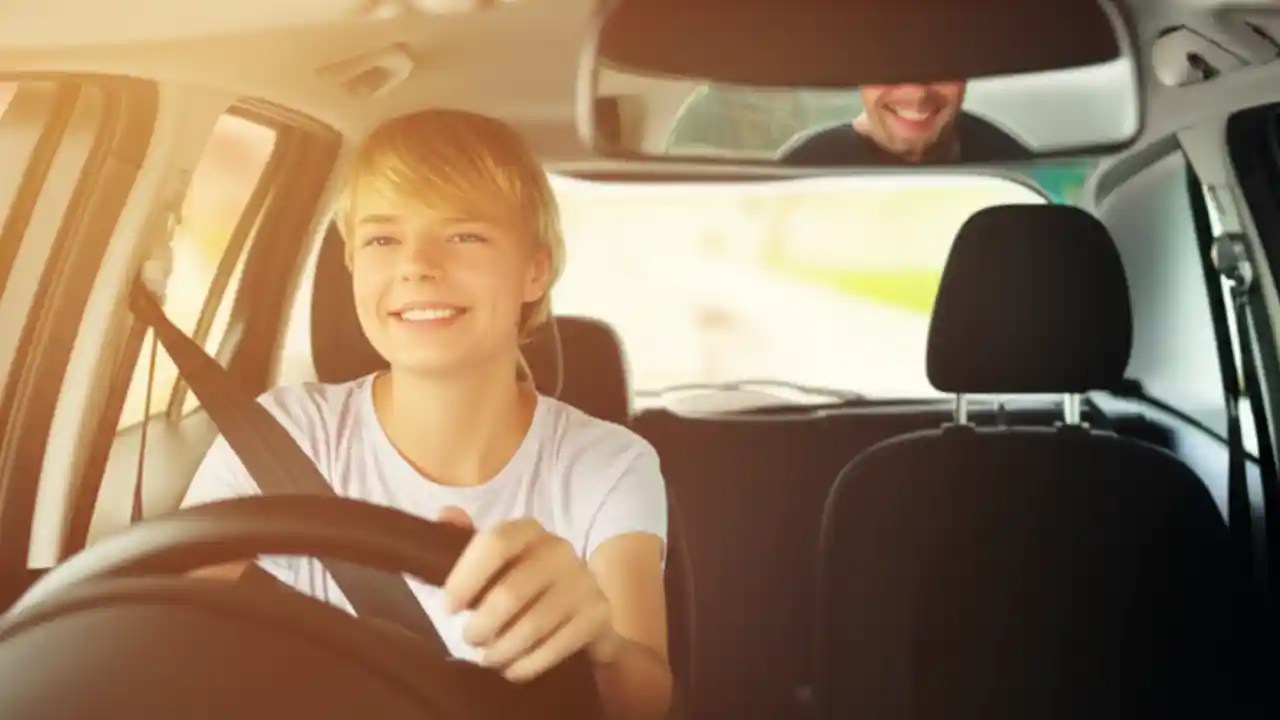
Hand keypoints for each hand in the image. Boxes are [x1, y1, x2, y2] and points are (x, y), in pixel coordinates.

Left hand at [438, 508, 619, 682]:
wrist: (582, 614)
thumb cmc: (523, 586)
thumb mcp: (493, 564)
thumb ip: (466, 540)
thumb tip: (446, 515)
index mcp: (528, 530)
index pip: (495, 542)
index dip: (466, 577)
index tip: (448, 607)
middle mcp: (559, 548)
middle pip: (510, 591)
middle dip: (482, 625)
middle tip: (470, 640)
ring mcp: (583, 580)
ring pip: (532, 624)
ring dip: (502, 650)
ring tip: (488, 658)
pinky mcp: (599, 613)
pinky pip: (556, 645)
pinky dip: (528, 664)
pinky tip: (513, 670)